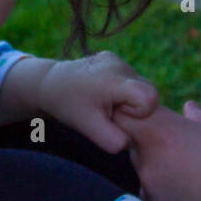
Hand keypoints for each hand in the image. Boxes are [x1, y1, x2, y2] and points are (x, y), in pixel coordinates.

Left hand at [39, 50, 157, 152]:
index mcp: (114, 80)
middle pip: (149, 91)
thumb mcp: (89, 128)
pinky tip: (103, 93)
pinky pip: (130, 78)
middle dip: (134, 107)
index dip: (139, 112)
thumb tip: (131, 142)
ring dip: (128, 99)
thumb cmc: (69, 106)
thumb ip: (113, 140)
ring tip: (105, 102)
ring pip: (141, 85)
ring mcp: (117, 59)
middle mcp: (119, 64)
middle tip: (110, 111)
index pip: (150, 97)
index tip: (118, 114)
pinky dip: (122, 90)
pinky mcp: (113, 58)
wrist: (50, 84)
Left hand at [113, 104, 200, 200]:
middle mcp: (146, 160)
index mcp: (160, 133)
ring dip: (154, 166)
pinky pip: (151, 193)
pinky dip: (163, 191)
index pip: (120, 114)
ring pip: (141, 167)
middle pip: (130, 141)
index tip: (144, 114)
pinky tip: (189, 193)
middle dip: (146, 139)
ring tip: (190, 172)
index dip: (128, 111)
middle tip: (180, 147)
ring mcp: (148, 189)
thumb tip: (189, 107)